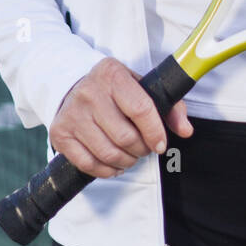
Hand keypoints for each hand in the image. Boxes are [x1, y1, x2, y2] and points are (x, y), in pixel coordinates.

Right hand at [49, 57, 192, 177]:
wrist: (74, 86)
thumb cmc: (115, 90)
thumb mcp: (142, 88)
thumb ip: (170, 107)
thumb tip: (186, 131)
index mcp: (112, 74)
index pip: (141, 109)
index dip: (155, 132)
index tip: (161, 144)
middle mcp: (89, 92)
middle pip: (125, 137)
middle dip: (141, 150)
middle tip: (144, 149)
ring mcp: (72, 114)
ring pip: (108, 153)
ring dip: (126, 162)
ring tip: (130, 155)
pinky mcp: (60, 133)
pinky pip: (89, 164)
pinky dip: (107, 170)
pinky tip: (114, 163)